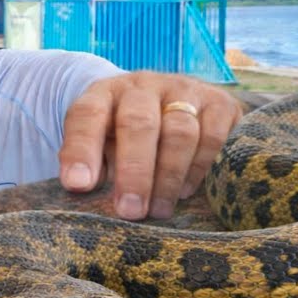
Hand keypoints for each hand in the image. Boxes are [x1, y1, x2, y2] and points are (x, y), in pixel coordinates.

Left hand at [58, 71, 242, 219]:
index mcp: (105, 94)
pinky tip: (185, 192)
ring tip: (159, 211)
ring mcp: (184, 90)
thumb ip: (91, 163)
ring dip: (168, 176)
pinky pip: (213, 136)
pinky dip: (200, 167)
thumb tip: (83, 188)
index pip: (87, 114)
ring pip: (179, 131)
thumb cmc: (126, 135)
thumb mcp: (101, 143)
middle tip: (130, 212)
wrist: (175, 102)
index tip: (77, 185)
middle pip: (138, 123)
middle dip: (134, 171)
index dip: (81, 149)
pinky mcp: (220, 102)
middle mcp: (144, 86)